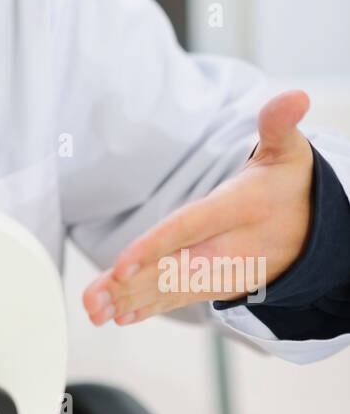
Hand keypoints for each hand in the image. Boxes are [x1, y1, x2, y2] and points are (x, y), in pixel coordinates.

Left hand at [82, 90, 314, 326]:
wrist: (321, 235)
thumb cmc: (292, 185)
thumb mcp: (289, 151)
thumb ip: (279, 124)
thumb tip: (294, 97)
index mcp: (243, 209)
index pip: (192, 227)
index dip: (156, 246)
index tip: (121, 265)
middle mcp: (233, 247)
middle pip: (175, 268)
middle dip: (132, 284)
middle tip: (92, 299)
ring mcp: (227, 271)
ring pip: (174, 288)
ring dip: (131, 300)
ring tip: (94, 310)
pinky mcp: (222, 285)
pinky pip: (182, 298)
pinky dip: (151, 307)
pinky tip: (120, 316)